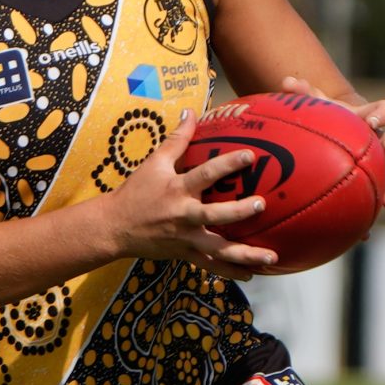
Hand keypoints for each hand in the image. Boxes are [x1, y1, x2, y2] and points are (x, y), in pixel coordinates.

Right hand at [108, 110, 277, 277]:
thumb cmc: (135, 192)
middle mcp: (184, 216)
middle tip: (261, 204)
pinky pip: (210, 266)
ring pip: (218, 249)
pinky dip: (230, 271)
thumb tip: (191, 111)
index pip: (205, 175)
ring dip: (245, 254)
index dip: (228, 164)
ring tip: (270, 257)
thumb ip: (177, 139)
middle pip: (215, 216)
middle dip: (239, 211)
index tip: (250, 156)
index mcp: (177, 190)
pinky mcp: (184, 254)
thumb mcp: (154, 163)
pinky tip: (251, 273)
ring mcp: (186, 238)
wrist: (114, 227)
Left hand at [279, 75, 384, 214]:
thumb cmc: (325, 116)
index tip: (376, 120)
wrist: (334, 133)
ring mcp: (374, 164)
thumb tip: (286, 81)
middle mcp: (375, 141)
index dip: (381, 114)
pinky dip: (364, 218)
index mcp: (365, 119)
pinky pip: (366, 202)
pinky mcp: (366, 184)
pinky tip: (363, 236)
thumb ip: (305, 94)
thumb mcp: (315, 104)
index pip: (381, 112)